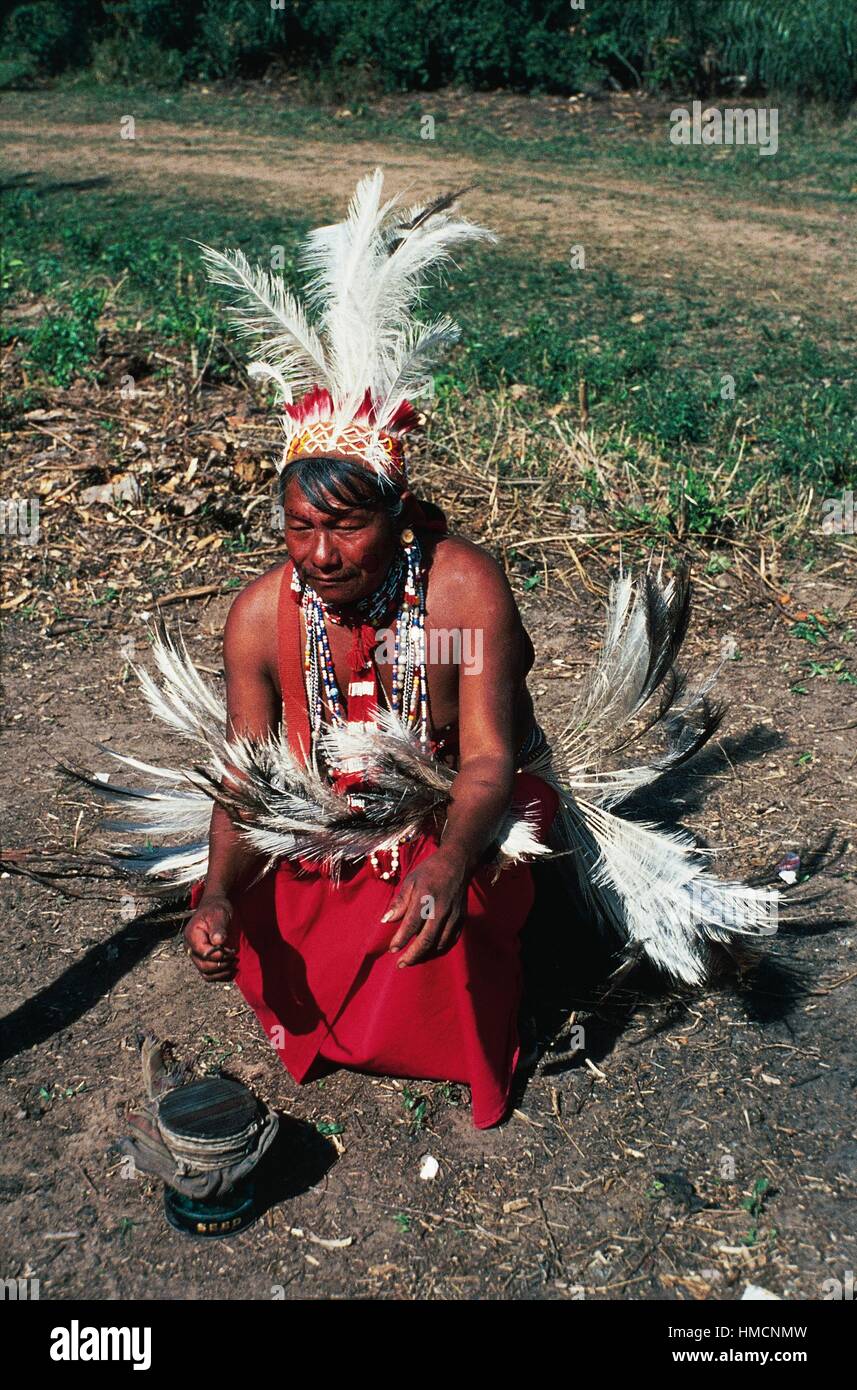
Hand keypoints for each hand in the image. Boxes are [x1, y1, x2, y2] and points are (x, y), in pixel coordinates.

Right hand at [184, 894, 236, 981]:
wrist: (215, 908)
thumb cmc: (216, 909)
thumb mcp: (219, 914)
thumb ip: (218, 928)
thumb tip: (218, 941)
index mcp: (192, 935)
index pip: (203, 953)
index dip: (217, 955)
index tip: (230, 951)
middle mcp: (191, 947)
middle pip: (203, 966)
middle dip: (221, 964)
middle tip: (234, 957)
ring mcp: (196, 954)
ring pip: (206, 973)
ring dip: (221, 972)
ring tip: (233, 964)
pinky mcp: (203, 959)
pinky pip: (209, 974)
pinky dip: (220, 975)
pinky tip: (231, 970)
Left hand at [384, 850, 468, 967]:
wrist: (458, 863)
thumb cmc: (430, 871)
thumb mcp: (410, 880)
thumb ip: (399, 902)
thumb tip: (386, 920)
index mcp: (425, 897)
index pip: (411, 925)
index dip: (401, 940)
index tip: (392, 950)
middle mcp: (441, 908)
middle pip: (426, 939)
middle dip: (412, 955)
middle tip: (401, 964)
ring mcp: (454, 915)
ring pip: (440, 943)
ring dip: (425, 954)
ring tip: (413, 959)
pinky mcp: (462, 918)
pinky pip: (451, 939)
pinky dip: (440, 948)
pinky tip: (430, 950)